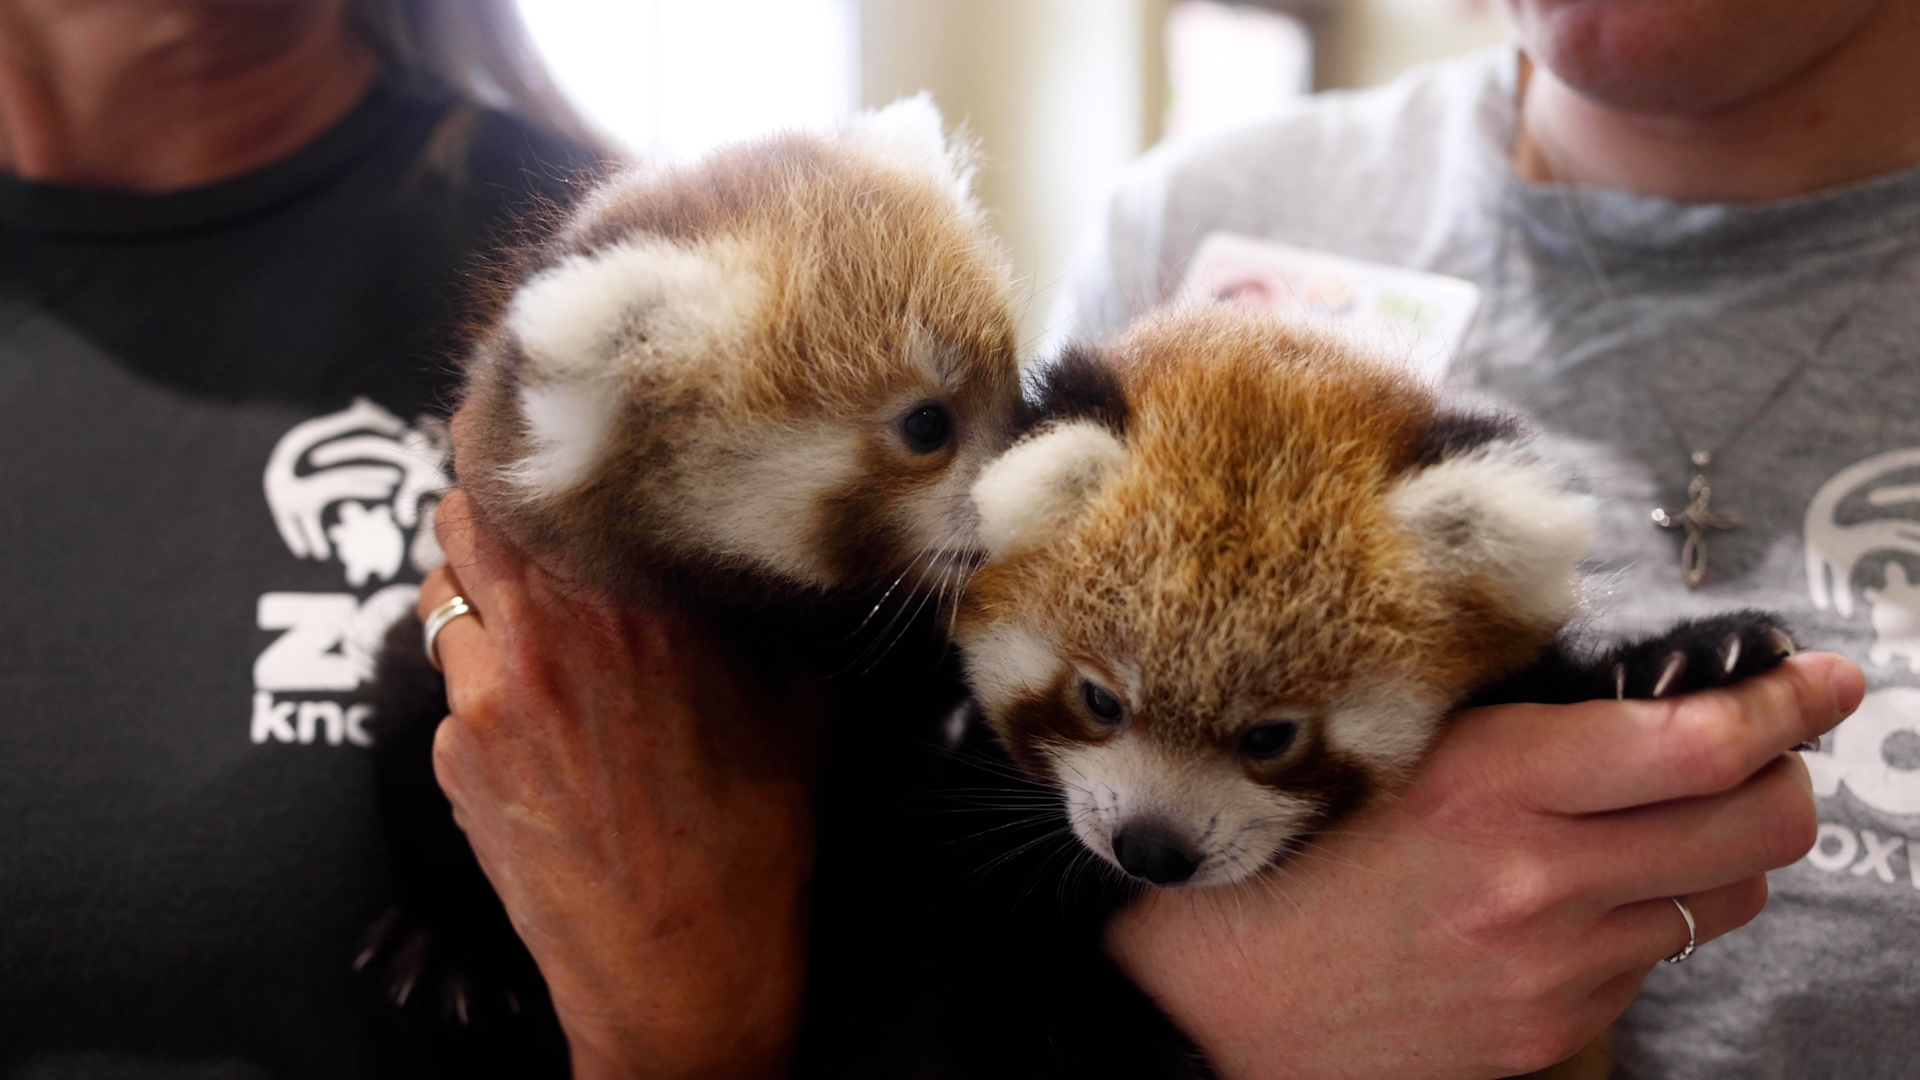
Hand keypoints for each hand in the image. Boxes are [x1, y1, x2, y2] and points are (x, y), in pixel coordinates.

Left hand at [422, 488, 826, 1079]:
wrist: (686, 967)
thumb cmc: (750, 837)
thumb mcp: (791, 700)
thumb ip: (746, 608)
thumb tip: (739, 546)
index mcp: (635, 599)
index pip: (533, 475)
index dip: (518, 442)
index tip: (525, 425)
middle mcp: (548, 631)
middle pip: (461, 516)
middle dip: (485, 512)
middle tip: (521, 522)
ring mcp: (486, 695)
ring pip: (442, 596)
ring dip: (476, 596)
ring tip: (532, 632)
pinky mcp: (453, 758)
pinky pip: (450, 684)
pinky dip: (479, 682)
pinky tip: (536, 724)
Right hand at [1105, 654, 1864, 1079]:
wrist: (1204, 999)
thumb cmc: (1277, 849)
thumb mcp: (1382, 748)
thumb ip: (1509, 721)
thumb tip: (1638, 690)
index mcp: (1487, 783)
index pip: (1700, 743)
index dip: (1786, 703)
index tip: (1822, 679)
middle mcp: (1537, 881)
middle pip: (1758, 829)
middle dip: (1781, 781)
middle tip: (1752, 754)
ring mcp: (1553, 972)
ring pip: (1716, 900)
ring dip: (1701, 854)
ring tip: (1628, 832)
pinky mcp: (1548, 1034)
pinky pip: (1647, 965)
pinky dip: (1632, 922)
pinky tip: (1556, 904)